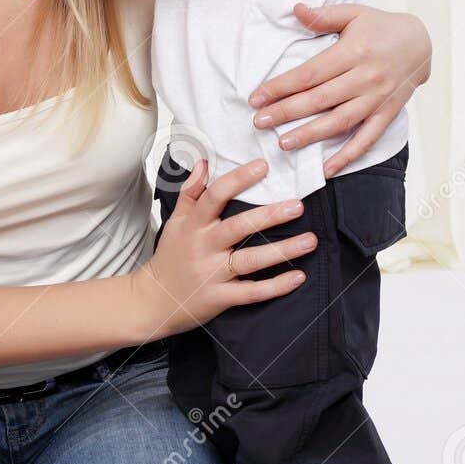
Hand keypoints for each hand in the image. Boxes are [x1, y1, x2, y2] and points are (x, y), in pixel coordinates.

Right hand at [131, 159, 314, 338]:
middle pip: (239, 227)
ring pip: (250, 260)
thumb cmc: (170, 257)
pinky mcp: (221, 298)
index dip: (238, 179)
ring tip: (309, 240)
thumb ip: (191, 191)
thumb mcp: (175, 220)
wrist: (154, 301)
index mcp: (193, 224)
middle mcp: (204, 247)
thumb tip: (204, 162)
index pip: (215, 195)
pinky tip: (298, 277)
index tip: (263, 166)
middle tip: (298, 205)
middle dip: (270, 215)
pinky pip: (252, 292)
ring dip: (282, 251)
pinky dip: (276, 286)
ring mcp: (212, 274)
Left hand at [249, 2, 431, 177]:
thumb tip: (295, 9)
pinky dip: (348, 155)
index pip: (310, 73)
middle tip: (259, 122)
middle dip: (286, 112)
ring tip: (284, 143)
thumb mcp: (353, 13)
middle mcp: (366, 78)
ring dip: (311, 135)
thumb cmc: (381, 26)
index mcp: (353, 52)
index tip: (257, 97)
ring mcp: (378, 98)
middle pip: (320, 99)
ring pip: (340, 122)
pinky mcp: (387, 113)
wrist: (420, 43)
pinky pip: (367, 138)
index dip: (281, 86)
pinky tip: (327, 168)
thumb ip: (324, 15)